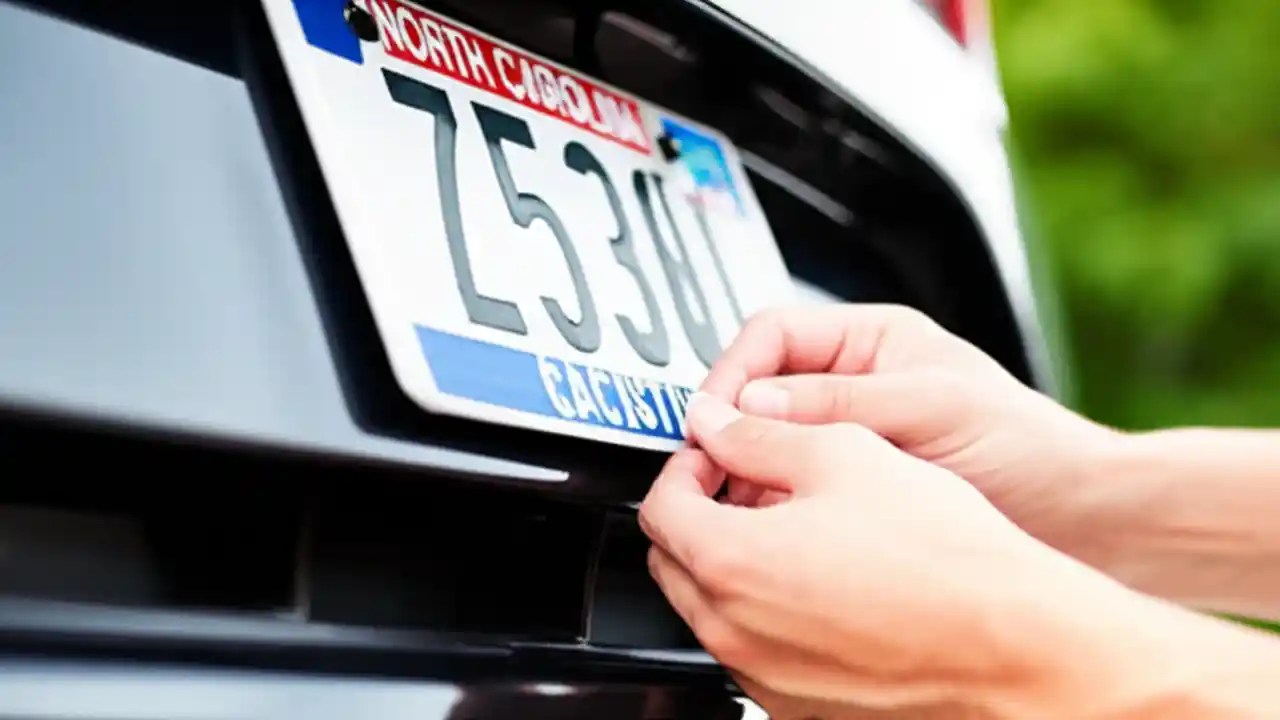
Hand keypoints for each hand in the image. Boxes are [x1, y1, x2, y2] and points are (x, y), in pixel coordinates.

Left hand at [639, 393, 1162, 716]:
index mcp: (729, 562)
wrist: (1017, 644)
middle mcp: (734, 633)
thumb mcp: (843, 453)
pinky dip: (768, 613)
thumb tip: (715, 423)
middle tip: (749, 484)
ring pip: (713, 609)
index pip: (659, 504)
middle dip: (700, 513)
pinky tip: (825, 582)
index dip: (686, 464)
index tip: (718, 451)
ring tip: (797, 530)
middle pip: (675, 560)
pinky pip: (757, 650)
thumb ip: (759, 435)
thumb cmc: (944, 554)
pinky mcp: (800, 708)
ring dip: (733, 563)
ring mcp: (766, 678)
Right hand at [698, 304, 1122, 564]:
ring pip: (770, 444)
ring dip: (747, 467)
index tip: (710, 417)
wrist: (1080, 519)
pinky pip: (793, 489)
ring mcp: (851, 441)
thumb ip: (838, 402)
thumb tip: (748, 405)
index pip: (770, 337)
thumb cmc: (1027, 446)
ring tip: (734, 499)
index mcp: (869, 342)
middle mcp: (852, 387)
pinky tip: (769, 526)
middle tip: (709, 464)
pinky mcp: (856, 491)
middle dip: (729, 425)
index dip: (732, 373)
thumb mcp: (929, 406)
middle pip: (760, 392)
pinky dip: (772, 504)